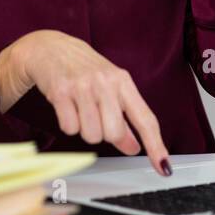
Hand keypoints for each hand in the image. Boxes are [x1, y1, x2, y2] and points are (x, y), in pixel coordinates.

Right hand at [0, 30, 171, 175]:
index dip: (155, 145)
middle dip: (104, 135)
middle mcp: (105, 82)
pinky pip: (69, 128)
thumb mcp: (110, 89)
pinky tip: (67, 107)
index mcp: (123, 82)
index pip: (145, 119)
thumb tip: (135, 148)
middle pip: (113, 134)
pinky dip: (68, 125)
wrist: (51, 48)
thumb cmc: (84, 70)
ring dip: (85, 130)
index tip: (163, 166)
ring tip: (80, 110)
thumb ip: (124, 120)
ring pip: (91, 135)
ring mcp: (82, 86)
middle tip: (96, 118)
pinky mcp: (60, 91)